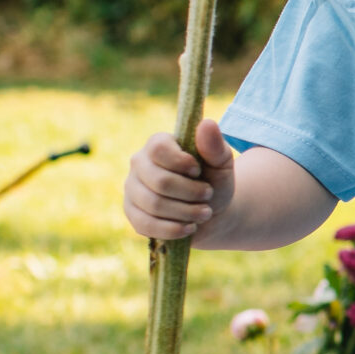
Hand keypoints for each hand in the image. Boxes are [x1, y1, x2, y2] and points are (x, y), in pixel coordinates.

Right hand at [123, 118, 234, 240]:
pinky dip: (173, 229)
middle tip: (209, 195)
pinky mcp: (132, 213)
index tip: (199, 171)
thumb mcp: (222, 163)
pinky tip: (190, 227)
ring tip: (205, 213)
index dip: (182, 163)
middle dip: (191, 193)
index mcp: (158, 144)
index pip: (159, 149)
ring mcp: (132, 189)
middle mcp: (139, 163)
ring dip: (186, 212)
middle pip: (160, 181)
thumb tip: (207, 124)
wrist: (211, 212)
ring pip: (154, 204)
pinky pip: (145, 224)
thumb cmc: (214, 181)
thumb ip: (215, 146)